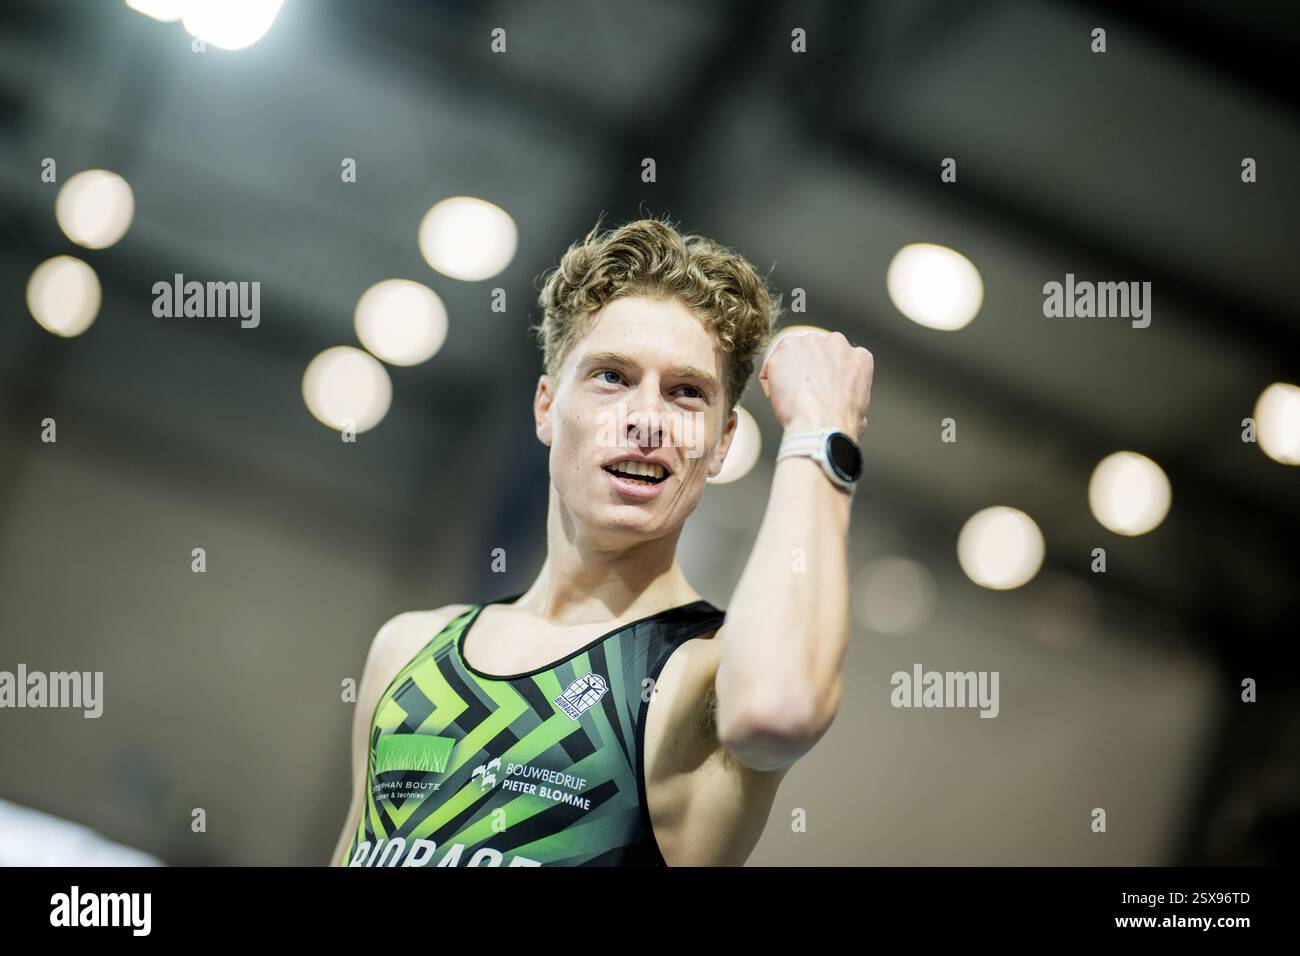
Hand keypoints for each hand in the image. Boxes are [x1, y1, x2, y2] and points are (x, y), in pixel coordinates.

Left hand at [758, 330, 873, 437]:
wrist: (820, 425)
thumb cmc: (839, 424)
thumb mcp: (861, 410)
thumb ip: (853, 398)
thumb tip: (850, 409)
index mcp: (859, 357)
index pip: (839, 359)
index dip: (827, 376)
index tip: (820, 390)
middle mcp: (837, 342)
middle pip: (816, 351)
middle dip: (808, 367)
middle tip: (802, 391)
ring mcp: (811, 342)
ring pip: (793, 353)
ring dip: (788, 371)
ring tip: (790, 396)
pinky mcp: (787, 346)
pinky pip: (772, 364)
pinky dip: (770, 380)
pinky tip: (777, 397)